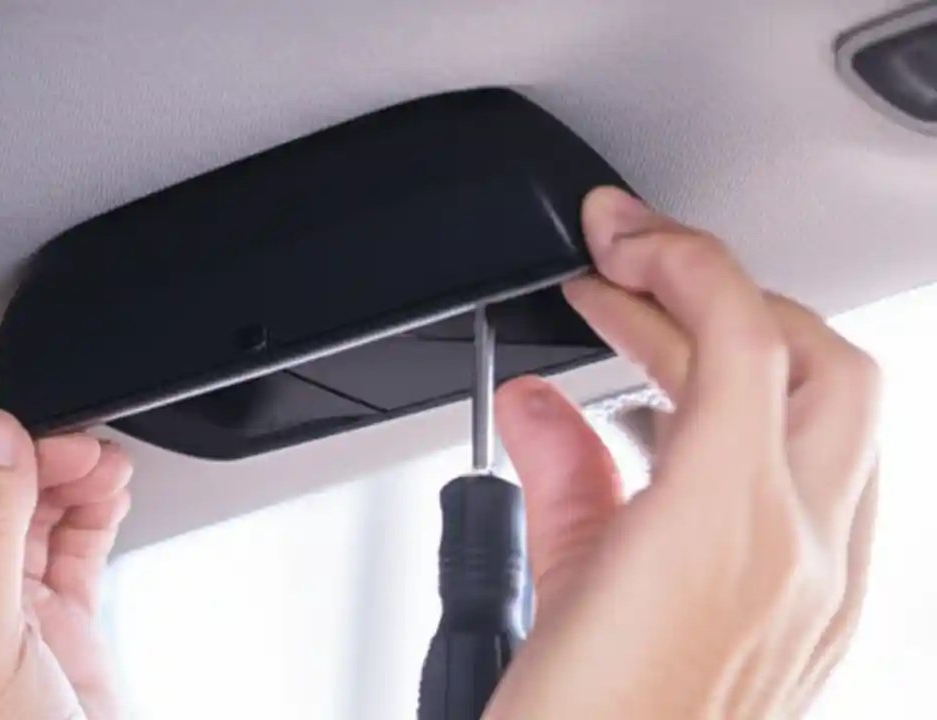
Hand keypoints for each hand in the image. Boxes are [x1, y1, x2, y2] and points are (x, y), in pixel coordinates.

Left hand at [0, 379, 131, 719]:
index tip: (5, 397)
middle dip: (29, 449)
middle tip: (76, 436)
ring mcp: (12, 612)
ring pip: (33, 514)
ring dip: (68, 476)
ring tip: (106, 462)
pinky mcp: (63, 628)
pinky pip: (76, 549)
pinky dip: (97, 513)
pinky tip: (114, 494)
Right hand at [487, 188, 879, 717]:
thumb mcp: (539, 591)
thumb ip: (550, 475)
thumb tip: (537, 405)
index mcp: (726, 537)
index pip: (741, 336)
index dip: (676, 256)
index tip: (618, 232)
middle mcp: (801, 559)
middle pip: (812, 358)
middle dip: (713, 295)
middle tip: (620, 281)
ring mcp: (822, 592)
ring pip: (831, 420)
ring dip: (742, 359)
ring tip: (642, 346)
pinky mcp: (815, 623)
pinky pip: (819, 489)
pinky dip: (756, 436)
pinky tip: (682, 441)